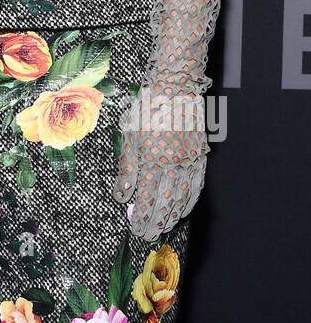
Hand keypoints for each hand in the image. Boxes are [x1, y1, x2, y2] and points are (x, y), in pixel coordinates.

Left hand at [113, 84, 208, 239]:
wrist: (176, 87)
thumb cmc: (148, 108)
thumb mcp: (130, 136)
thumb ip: (127, 168)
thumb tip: (123, 195)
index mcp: (153, 160)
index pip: (148, 200)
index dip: (143, 219)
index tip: (136, 229)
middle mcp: (174, 165)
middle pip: (167, 204)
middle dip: (157, 223)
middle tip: (148, 235)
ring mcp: (190, 162)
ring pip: (184, 199)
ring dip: (174, 216)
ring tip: (164, 226)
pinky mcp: (200, 156)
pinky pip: (197, 186)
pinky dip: (189, 201)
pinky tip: (183, 208)